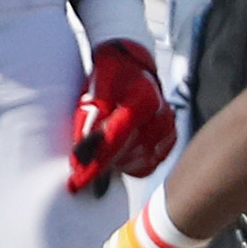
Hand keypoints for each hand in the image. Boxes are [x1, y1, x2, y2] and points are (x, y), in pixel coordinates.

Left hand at [68, 39, 176, 196]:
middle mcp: (160, 114)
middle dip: (100, 165)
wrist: (134, 65)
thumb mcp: (94, 85)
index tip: (76, 181)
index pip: (116, 137)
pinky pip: (147, 165)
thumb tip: (83, 149)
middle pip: (125, 153)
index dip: (95, 162)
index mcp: (143, 96)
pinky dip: (130, 163)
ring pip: (136, 163)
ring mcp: (167, 128)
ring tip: (102, 148)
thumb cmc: (110, 74)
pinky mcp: (170, 139)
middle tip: (79, 169)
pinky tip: (120, 151)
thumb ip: (90, 114)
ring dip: (115, 162)